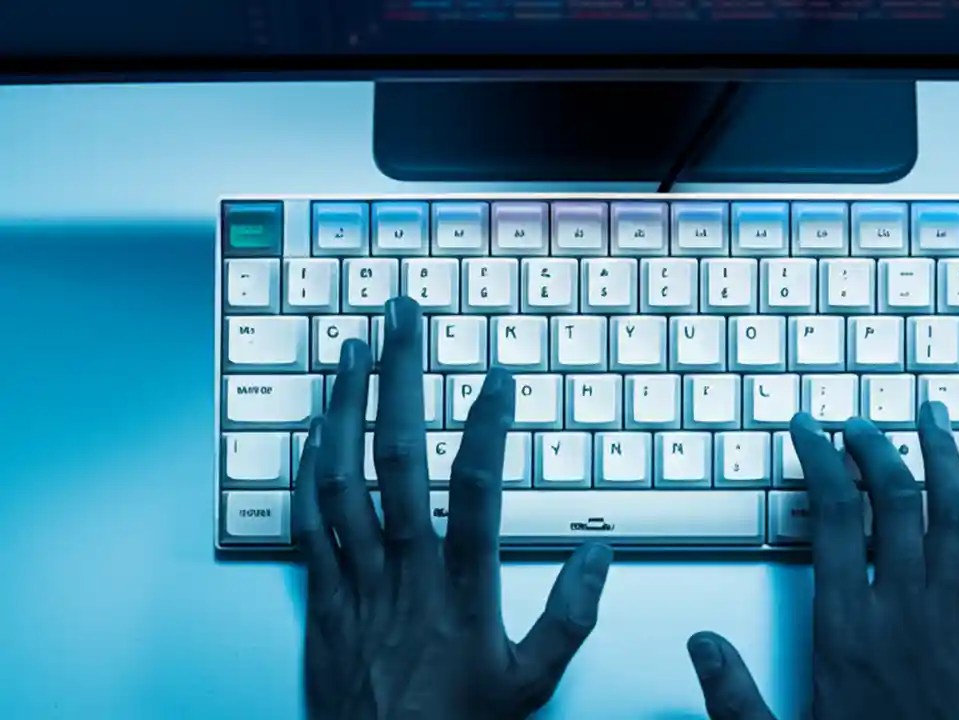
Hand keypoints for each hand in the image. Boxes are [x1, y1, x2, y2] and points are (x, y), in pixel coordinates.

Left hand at [293, 297, 613, 719]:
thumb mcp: (534, 682)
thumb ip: (571, 615)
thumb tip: (599, 553)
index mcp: (462, 590)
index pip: (477, 490)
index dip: (486, 427)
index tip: (495, 378)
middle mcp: (405, 572)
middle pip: (399, 458)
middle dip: (400, 380)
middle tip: (401, 322)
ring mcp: (357, 580)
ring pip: (343, 478)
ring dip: (345, 407)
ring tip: (349, 353)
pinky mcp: (322, 597)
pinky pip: (307, 522)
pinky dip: (307, 470)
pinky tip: (313, 431)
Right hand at [686, 405, 958, 719]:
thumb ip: (735, 697)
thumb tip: (703, 644)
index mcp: (847, 631)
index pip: (833, 521)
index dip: (821, 464)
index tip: (808, 432)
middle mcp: (902, 614)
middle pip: (896, 504)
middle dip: (876, 448)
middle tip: (856, 419)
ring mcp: (945, 621)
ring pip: (955, 520)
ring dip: (945, 462)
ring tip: (933, 420)